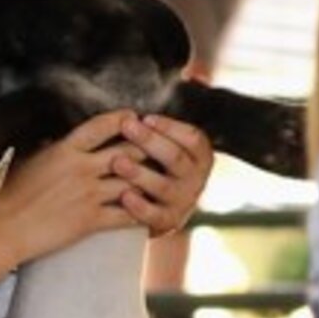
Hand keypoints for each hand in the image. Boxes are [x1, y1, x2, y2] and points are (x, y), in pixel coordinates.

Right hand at [0, 109, 148, 261]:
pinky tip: (150, 212)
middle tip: (159, 148)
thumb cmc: (9, 195)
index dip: (122, 119)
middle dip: (146, 148)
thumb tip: (56, 141)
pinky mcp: (90, 220)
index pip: (101, 126)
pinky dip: (141, 213)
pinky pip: (126, 215)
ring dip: (149, 181)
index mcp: (64, 149)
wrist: (4, 227)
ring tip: (161, 180)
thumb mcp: (30, 161)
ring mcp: (88, 194)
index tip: (134, 117)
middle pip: (127, 151)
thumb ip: (49, 149)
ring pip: (132, 182)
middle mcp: (80, 168)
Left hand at [110, 111, 212, 234]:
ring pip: (163, 186)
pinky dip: (140, 206)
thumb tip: (171, 94)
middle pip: (175, 158)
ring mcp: (183, 202)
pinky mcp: (168, 223)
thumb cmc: (158, 165)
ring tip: (117, 162)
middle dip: (150, 141)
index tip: (146, 118)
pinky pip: (154, 215)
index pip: (192, 138)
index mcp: (201, 157)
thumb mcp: (169, 144)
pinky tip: (124, 196)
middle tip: (127, 127)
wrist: (159, 208)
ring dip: (139, 173)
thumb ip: (164, 127)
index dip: (170, 127)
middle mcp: (196, 180)